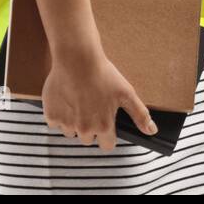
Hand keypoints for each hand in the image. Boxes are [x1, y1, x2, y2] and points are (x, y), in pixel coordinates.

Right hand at [41, 47, 157, 151]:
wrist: (77, 58)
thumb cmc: (103, 73)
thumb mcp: (126, 92)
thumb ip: (140, 114)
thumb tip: (152, 131)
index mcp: (103, 126)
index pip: (107, 145)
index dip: (108, 135)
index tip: (105, 122)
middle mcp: (84, 129)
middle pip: (88, 139)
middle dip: (90, 127)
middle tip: (91, 106)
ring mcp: (66, 123)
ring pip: (70, 132)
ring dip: (74, 122)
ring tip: (78, 100)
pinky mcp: (51, 115)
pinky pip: (55, 123)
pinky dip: (59, 114)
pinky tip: (66, 98)